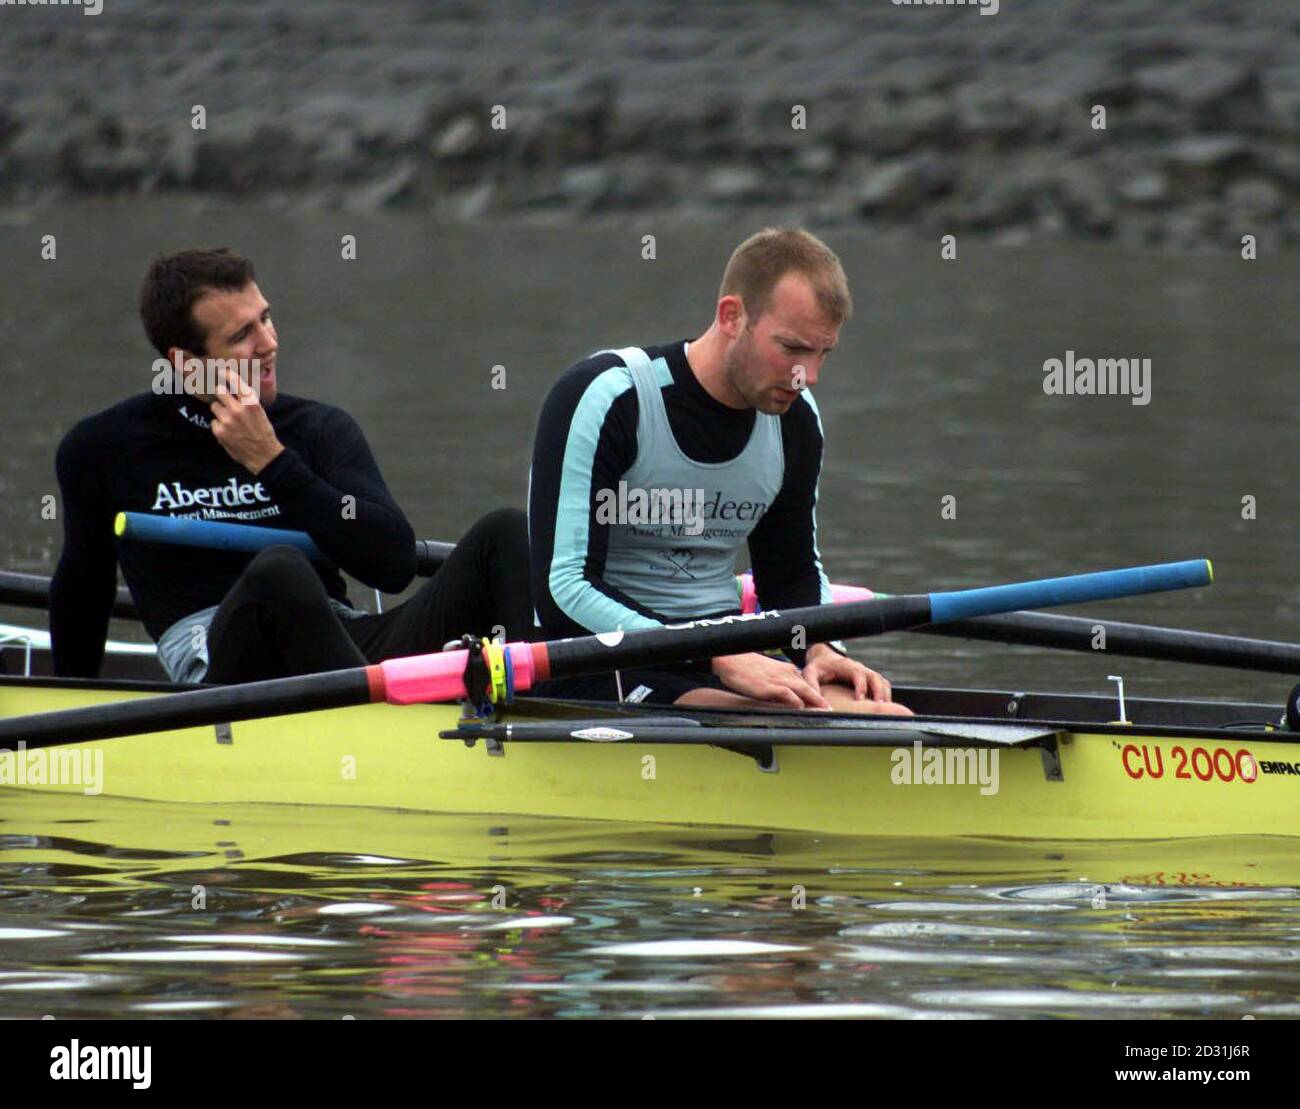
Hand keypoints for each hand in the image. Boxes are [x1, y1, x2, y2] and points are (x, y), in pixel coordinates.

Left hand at [209, 367, 283, 474]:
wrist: (264, 455)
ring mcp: (227, 420)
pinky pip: (214, 422)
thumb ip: (246, 400)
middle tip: (226, 400)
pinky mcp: (220, 431)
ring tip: (231, 421)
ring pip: (215, 407)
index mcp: (251, 402)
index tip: (221, 371)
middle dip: (221, 394)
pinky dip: (219, 426)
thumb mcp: (260, 412)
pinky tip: (229, 432)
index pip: (235, 381)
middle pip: (220, 391)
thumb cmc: (263, 432)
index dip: (226, 374)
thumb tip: (234, 390)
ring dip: (220, 412)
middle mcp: (238, 409)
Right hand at [710, 652, 831, 709]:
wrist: (730, 659)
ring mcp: (780, 680)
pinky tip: (803, 711)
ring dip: (816, 703)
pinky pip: (790, 696)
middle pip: (810, 688)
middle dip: (822, 701)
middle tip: (832, 711)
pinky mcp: (771, 687)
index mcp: (786, 670)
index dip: (815, 695)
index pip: (805, 683)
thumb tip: (780, 694)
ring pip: (805, 691)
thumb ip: (776, 681)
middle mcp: (786, 673)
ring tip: (826, 713)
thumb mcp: (765, 672)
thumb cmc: (744, 667)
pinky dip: (798, 704)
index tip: (823, 705)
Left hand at [803, 643, 892, 702]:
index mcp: (846, 665)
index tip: (859, 698)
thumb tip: (817, 702)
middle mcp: (859, 668)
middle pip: (875, 677)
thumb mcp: (810, 673)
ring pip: (881, 681)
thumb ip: (811, 684)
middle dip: (879, 691)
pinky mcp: (868, 679)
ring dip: (885, 694)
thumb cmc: (818, 666)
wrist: (824, 658)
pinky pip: (882, 685)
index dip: (861, 685)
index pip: (858, 673)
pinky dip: (885, 695)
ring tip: (885, 710)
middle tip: (879, 706)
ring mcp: (866, 673)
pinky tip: (883, 708)